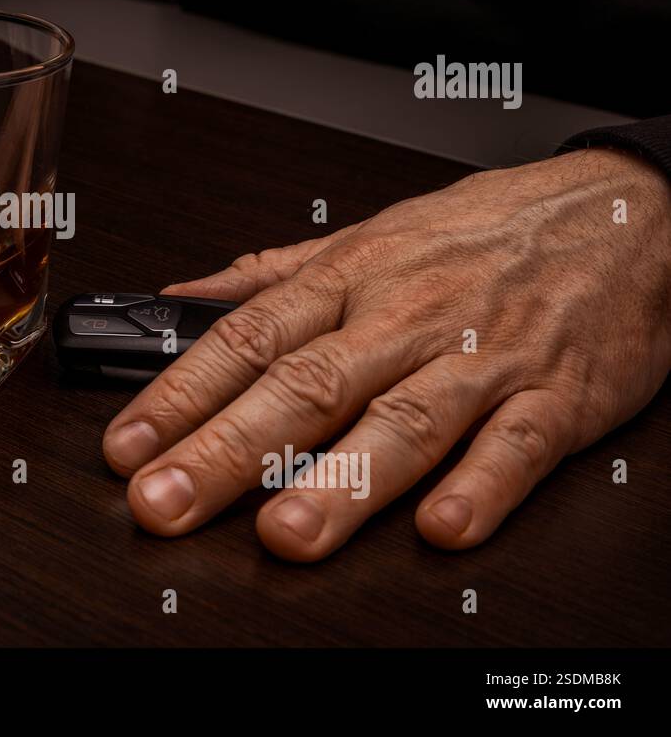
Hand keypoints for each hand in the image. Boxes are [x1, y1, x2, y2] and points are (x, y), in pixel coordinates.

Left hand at [101, 149, 670, 559]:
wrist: (619, 214)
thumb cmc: (480, 232)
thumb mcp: (365, 235)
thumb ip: (268, 276)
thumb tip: (179, 298)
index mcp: (350, 279)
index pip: (246, 339)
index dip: (177, 394)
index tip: (126, 445)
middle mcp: (405, 319)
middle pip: (305, 387)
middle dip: (225, 450)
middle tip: (165, 502)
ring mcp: (482, 360)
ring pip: (403, 421)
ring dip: (342, 481)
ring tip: (284, 532)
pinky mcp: (556, 397)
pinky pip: (517, 445)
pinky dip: (481, 485)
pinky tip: (442, 526)